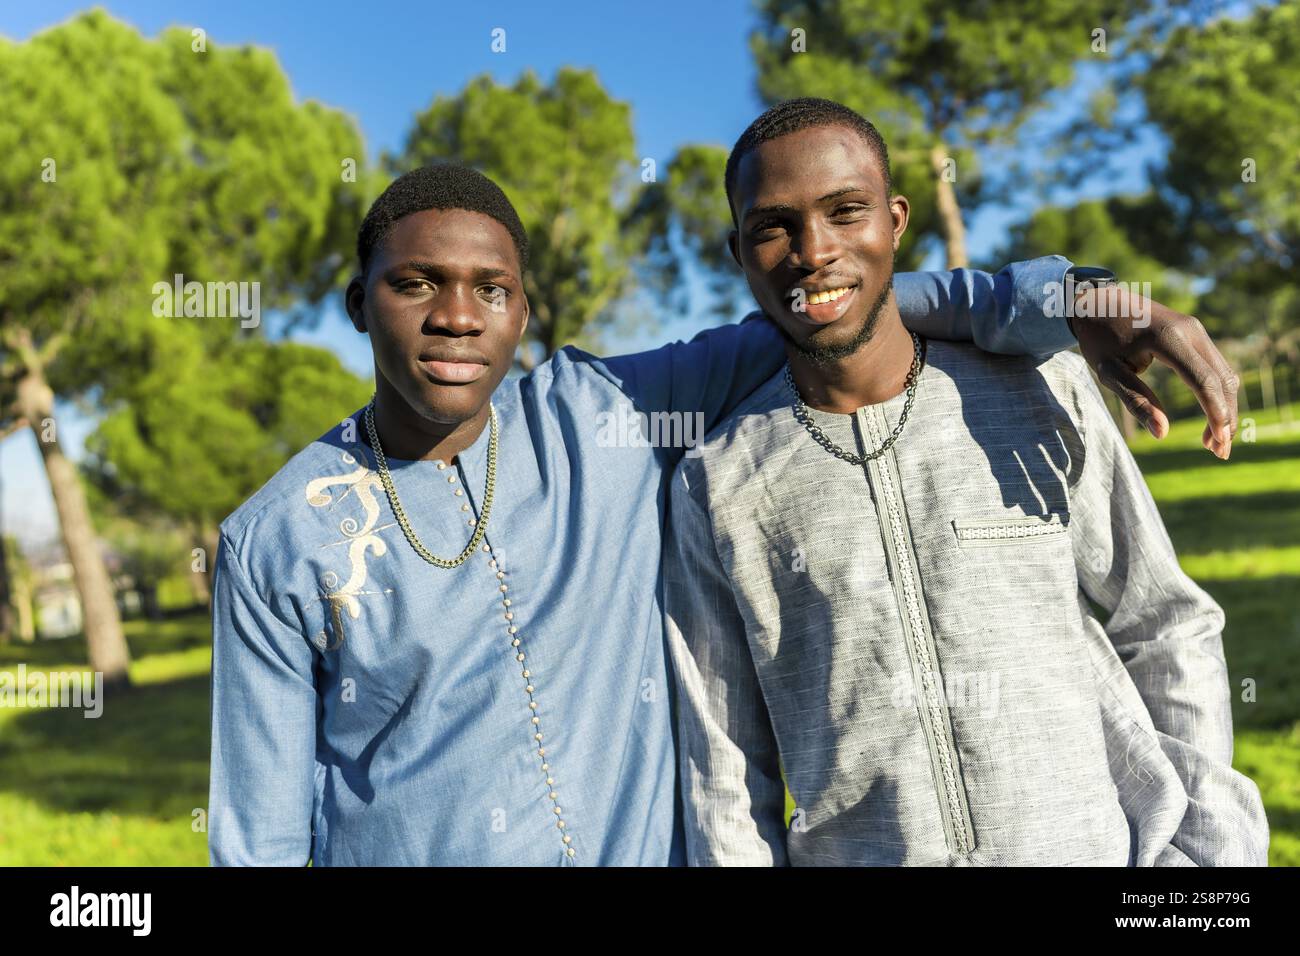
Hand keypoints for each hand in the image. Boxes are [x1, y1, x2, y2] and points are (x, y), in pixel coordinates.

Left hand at [1071, 286, 1238, 458]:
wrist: (1098, 302)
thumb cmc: (1099, 339)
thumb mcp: (1108, 372)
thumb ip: (1136, 400)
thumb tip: (1162, 433)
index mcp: (1168, 338)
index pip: (1203, 381)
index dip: (1214, 414)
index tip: (1217, 443)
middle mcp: (1191, 330)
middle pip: (1221, 379)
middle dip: (1225, 417)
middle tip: (1219, 453)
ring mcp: (1197, 329)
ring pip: (1224, 373)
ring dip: (1224, 407)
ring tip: (1213, 442)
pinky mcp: (1196, 332)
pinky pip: (1215, 366)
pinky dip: (1217, 393)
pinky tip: (1210, 417)